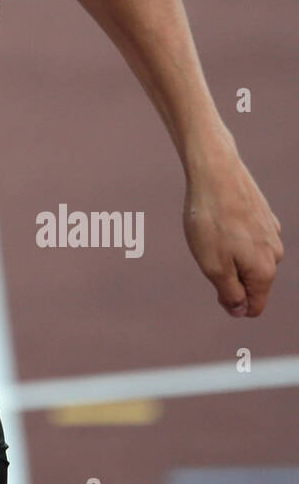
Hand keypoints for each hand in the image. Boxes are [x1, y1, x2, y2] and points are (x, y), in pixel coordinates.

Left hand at [182, 153, 282, 317]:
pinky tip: (220, 218)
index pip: (254, 306)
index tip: (213, 284)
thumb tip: (241, 312)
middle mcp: (275, 254)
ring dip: (229, 253)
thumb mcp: (213, 267)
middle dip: (228, 275)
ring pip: (249, 258)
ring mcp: (271, 233)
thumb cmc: (211, 220)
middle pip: (250, 282)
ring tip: (212, 231)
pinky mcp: (263, 215)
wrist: (216, 171)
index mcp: (264, 272)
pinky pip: (247, 237)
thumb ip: (229, 294)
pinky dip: (233, 234)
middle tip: (207, 251)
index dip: (232, 305)